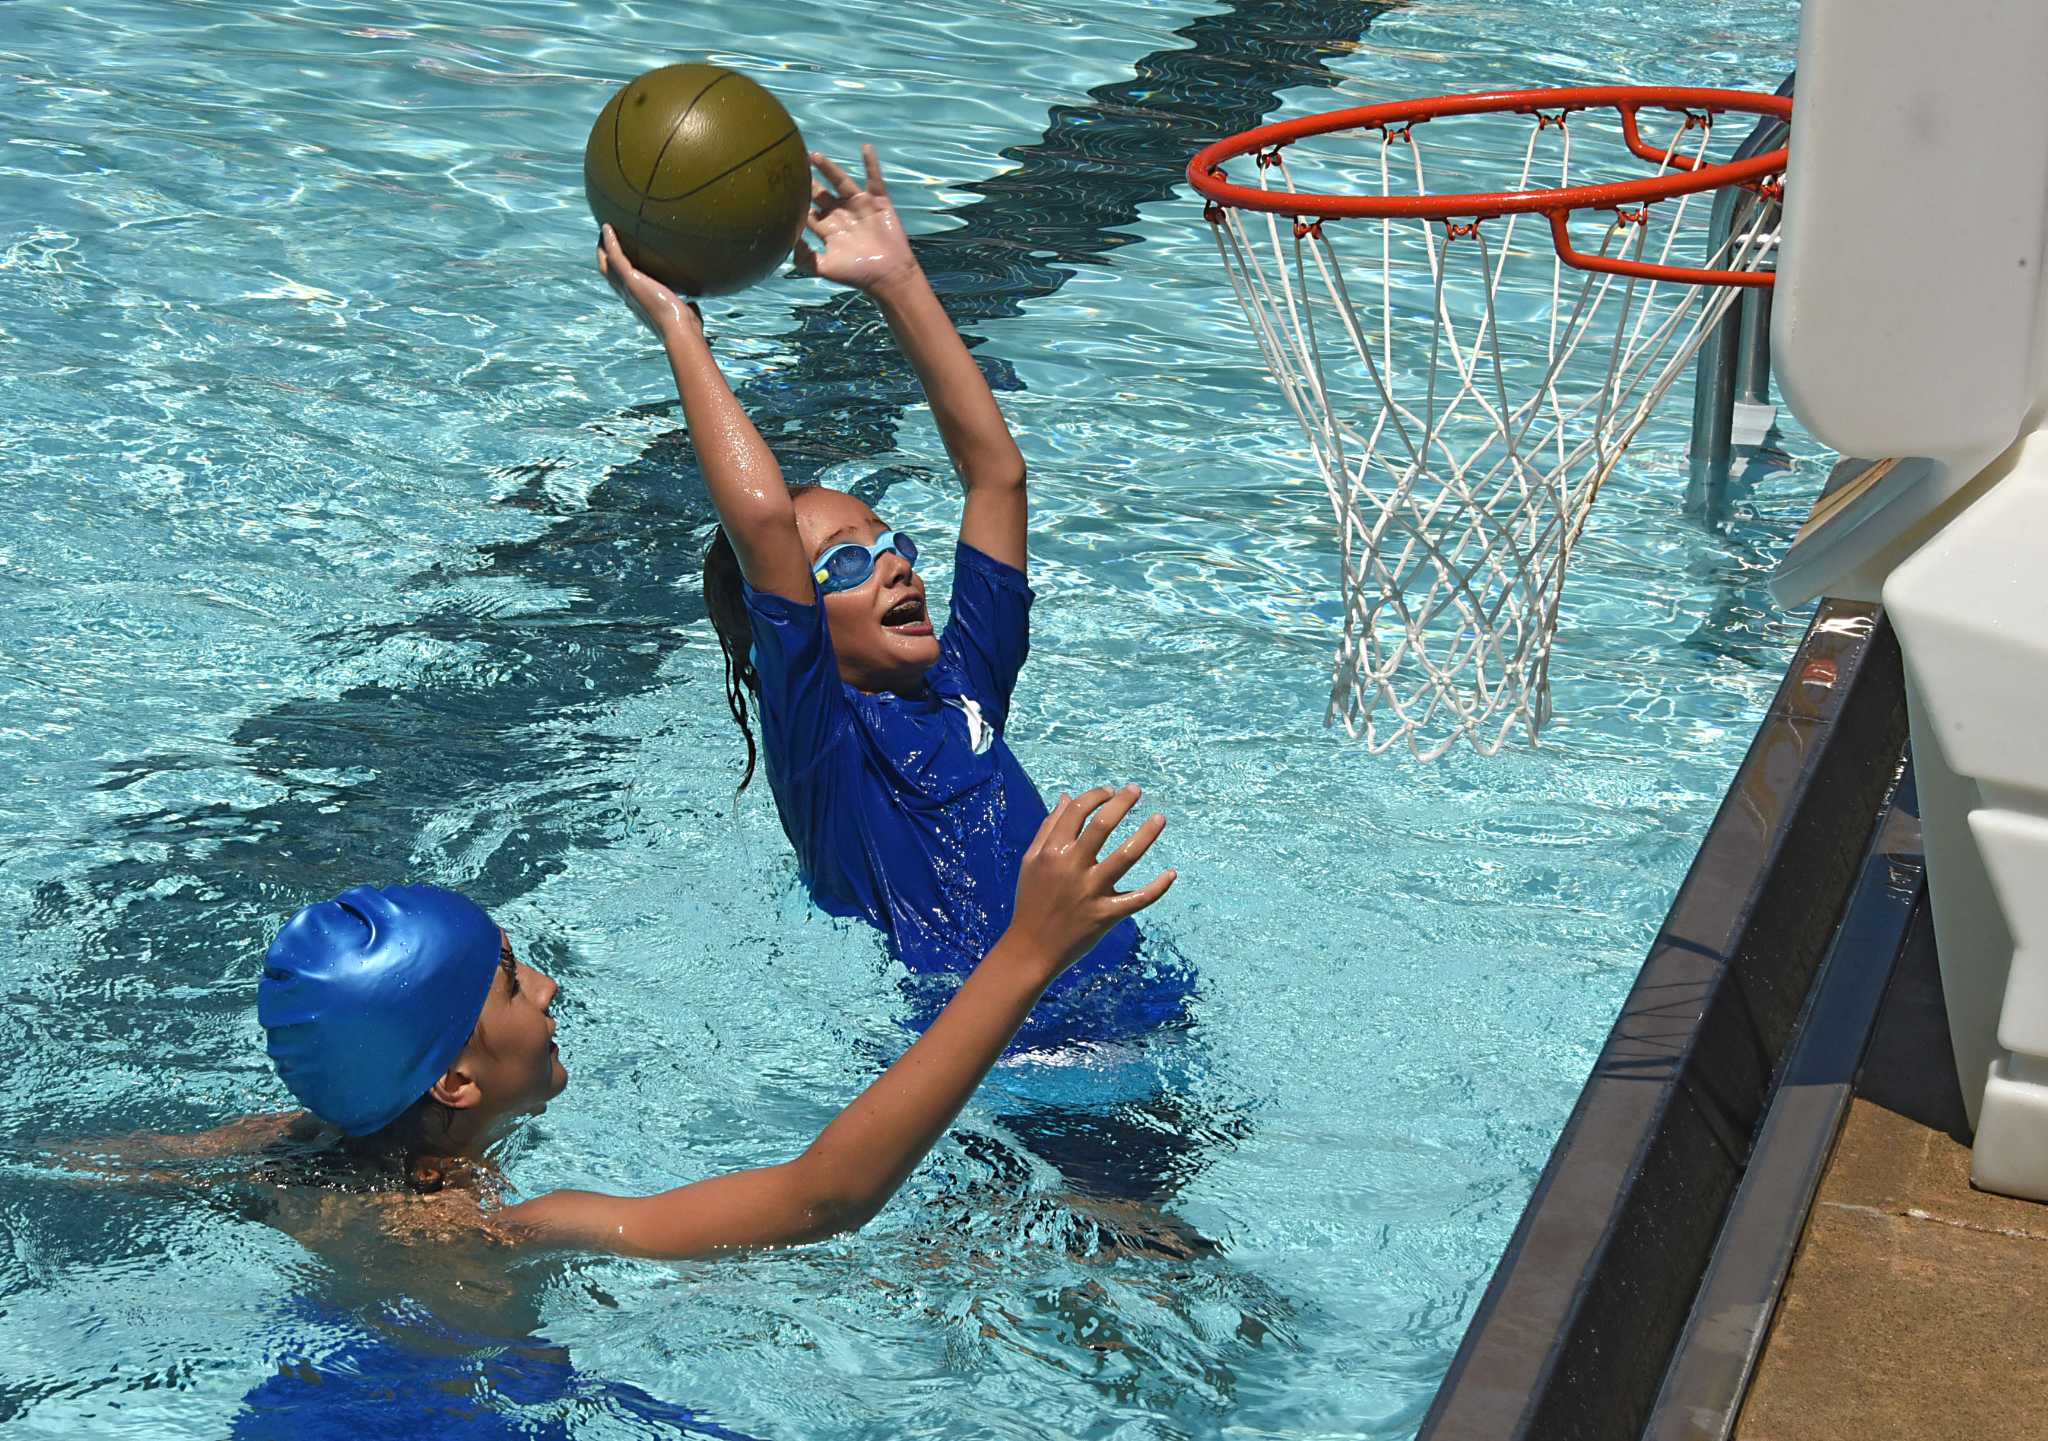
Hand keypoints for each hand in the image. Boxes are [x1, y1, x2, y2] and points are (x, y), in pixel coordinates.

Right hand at [596, 224, 701, 345]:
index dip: (618, 272)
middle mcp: (628, 295)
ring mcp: (626, 287)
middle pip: (608, 273)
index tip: (619, 259)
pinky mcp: (630, 279)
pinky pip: (614, 256)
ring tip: (604, 230)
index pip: (623, 285)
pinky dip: (610, 241)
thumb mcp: (684, 313)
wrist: (679, 329)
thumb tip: (692, 302)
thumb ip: (686, 306)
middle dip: (605, 257)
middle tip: (605, 240)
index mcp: (639, 302)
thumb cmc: (684, 327)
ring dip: (603, 247)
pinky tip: (608, 227)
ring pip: (605, 264)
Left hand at [793, 144, 918, 292]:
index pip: (807, 212)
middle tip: (791, 164)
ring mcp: (860, 207)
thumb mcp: (826, 268)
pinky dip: (871, 163)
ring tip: (814, 155)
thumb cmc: (857, 274)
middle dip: (807, 182)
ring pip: (841, 182)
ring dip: (829, 168)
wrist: (888, 276)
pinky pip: (874, 179)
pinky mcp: (878, 202)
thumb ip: (805, 258)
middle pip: (820, 194)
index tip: (778, 188)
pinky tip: (865, 148)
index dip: (794, 201)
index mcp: (829, 230)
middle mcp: (842, 215)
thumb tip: (788, 242)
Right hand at [1006, 785, 1174, 973]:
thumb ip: (1048, 828)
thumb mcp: (1031, 861)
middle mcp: (1073, 868)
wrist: (1031, 948)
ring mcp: (1091, 892)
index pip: (1078, 812)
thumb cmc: (1031, 901)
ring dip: (1147, 834)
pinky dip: (1158, 887)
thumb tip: (1066, 797)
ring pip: (1126, 856)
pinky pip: (1138, 899)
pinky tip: (1171, 873)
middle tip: (1136, 790)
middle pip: (1103, 826)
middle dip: (1123, 803)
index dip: (1096, 795)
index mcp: (1052, 853)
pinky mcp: (1106, 915)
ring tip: (1160, 818)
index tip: (1110, 791)